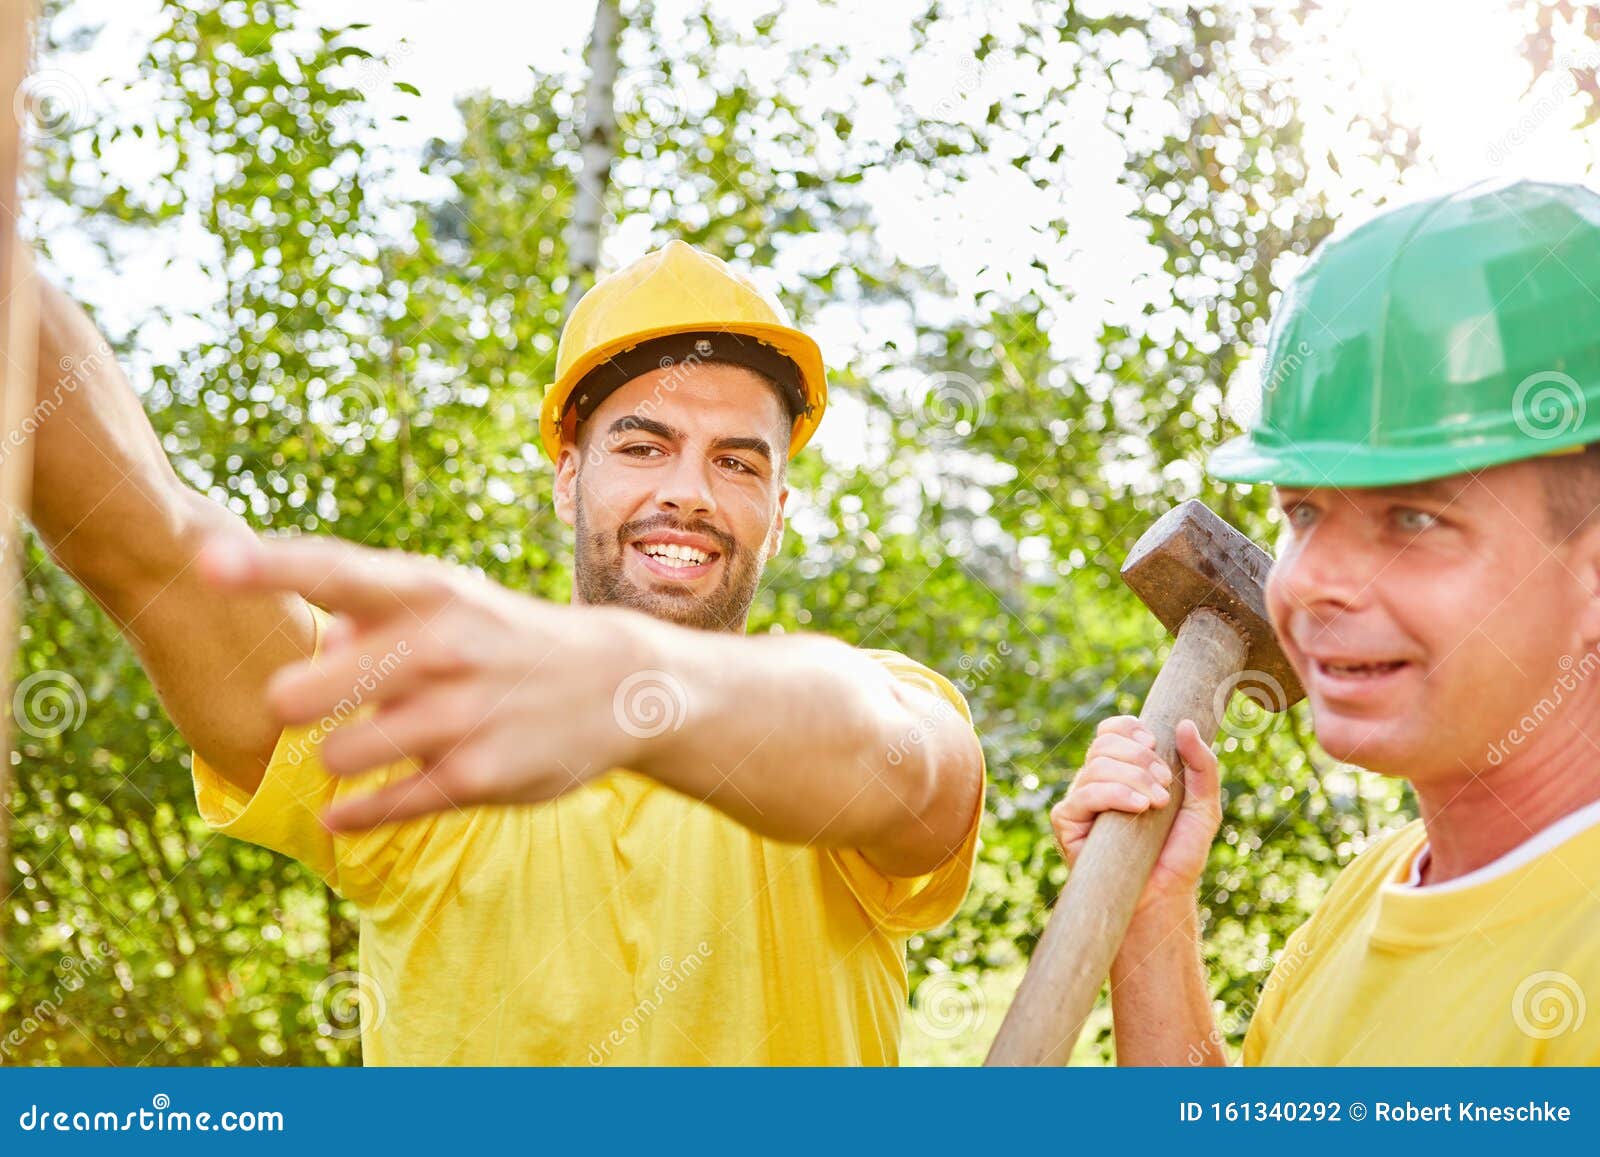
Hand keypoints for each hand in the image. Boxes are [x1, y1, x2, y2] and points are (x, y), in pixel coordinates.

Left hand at [198, 532, 661, 830]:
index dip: (266, 569)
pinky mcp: (479, 778)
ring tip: (376, 742)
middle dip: (293, 704)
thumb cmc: (505, 637)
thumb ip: (365, 612)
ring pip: (340, 756)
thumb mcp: (448, 603)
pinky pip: (382, 806)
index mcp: (428, 592)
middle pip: (307, 692)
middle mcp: (443, 647)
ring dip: (340, 757)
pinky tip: (348, 806)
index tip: (205, 563)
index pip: (335, 572)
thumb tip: (317, 641)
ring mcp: (462, 715)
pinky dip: (354, 810)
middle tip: (304, 704)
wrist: (617, 684)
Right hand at [1050, 715, 1220, 913]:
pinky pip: (1083, 795)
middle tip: (1165, 785)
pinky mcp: (1067, 824)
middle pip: (1104, 744)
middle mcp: (1096, 782)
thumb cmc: (1180, 853)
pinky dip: (1113, 794)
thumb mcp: (1203, 806)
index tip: (1155, 743)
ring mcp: (1080, 802)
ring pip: (1096, 766)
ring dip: (1133, 777)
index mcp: (1121, 771)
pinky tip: (1139, 808)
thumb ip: (1202, 766)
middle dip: (1140, 758)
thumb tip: (1185, 724)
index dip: (1129, 729)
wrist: (1163, 897)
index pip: (1112, 731)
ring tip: (1157, 803)